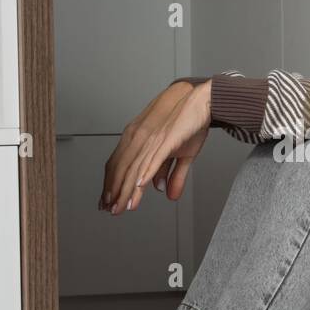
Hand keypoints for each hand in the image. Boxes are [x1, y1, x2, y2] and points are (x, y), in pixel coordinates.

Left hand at [102, 81, 211, 213]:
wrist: (201, 100)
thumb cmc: (189, 123)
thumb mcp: (182, 154)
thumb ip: (173, 175)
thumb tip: (166, 194)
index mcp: (138, 138)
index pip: (118, 164)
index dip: (111, 184)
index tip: (107, 200)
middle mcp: (140, 137)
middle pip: (122, 168)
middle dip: (115, 192)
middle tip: (110, 210)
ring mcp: (152, 138)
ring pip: (136, 167)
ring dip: (128, 189)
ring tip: (123, 206)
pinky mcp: (167, 138)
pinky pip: (153, 158)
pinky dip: (145, 172)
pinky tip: (139, 185)